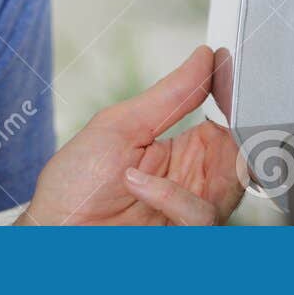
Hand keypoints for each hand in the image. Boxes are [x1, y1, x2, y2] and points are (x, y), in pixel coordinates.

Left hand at [18, 46, 244, 225]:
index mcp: (185, 153)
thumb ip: (169, 94)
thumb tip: (202, 58)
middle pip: (242, 160)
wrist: (52, 236)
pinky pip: (203, 217)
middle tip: (206, 132)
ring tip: (136, 173)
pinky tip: (138, 188)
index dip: (235, 109)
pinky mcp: (184, 236)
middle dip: (231, 144)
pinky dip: (172, 199)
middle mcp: (194, 183)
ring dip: (194, 176)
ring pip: (231, 190)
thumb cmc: (75, 187)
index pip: (229, 128)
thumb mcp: (119, 126)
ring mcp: (190, 213)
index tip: (229, 85)